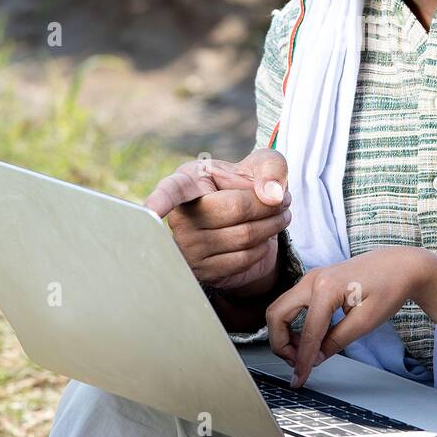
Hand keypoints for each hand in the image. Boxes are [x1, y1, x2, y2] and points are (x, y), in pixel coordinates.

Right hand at [144, 148, 291, 291]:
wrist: (248, 222)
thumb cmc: (247, 184)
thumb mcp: (262, 164)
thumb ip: (271, 168)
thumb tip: (272, 195)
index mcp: (186, 182)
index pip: (172, 191)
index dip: (161, 200)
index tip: (151, 209)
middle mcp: (180, 217)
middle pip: (235, 210)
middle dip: (269, 204)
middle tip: (285, 199)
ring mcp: (188, 249)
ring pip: (245, 236)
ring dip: (274, 225)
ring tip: (280, 215)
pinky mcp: (202, 272)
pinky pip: (245, 259)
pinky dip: (264, 246)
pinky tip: (263, 237)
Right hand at [264, 248, 431, 386]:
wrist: (399, 265)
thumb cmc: (389, 288)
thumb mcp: (366, 321)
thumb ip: (337, 341)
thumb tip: (315, 359)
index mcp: (326, 288)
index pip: (307, 333)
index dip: (302, 360)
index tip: (299, 380)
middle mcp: (312, 279)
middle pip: (276, 315)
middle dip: (281, 344)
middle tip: (298, 364)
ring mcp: (311, 278)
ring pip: (280, 309)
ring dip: (285, 334)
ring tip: (306, 353)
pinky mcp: (314, 281)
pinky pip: (291, 305)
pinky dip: (293, 325)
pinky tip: (311, 339)